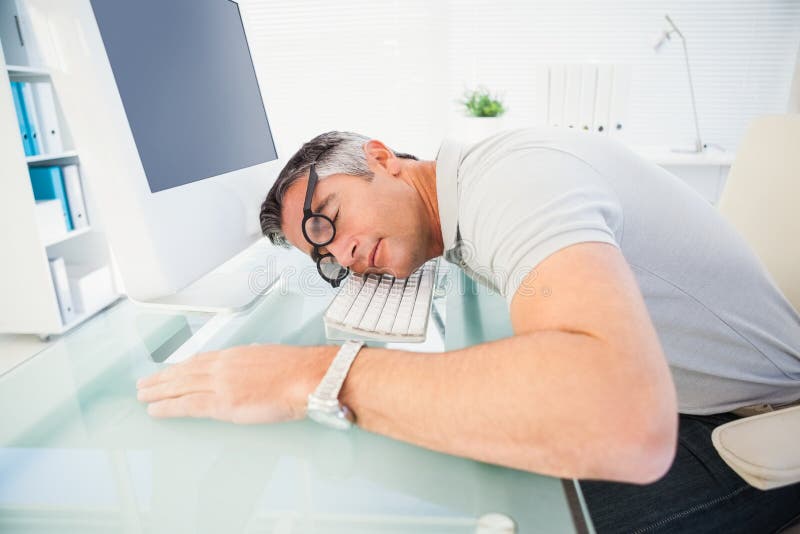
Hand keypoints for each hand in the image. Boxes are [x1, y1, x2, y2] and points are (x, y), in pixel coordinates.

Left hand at [136, 344, 335, 423]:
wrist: (308, 377)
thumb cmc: (299, 372)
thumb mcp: (270, 359)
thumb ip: (253, 365)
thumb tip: (248, 372)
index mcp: (236, 355)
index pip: (201, 361)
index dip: (182, 367)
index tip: (170, 371)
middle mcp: (223, 366)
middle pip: (184, 372)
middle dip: (162, 378)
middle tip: (144, 384)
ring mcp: (221, 384)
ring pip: (180, 387)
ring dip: (158, 391)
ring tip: (143, 396)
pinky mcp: (223, 403)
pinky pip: (187, 405)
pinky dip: (168, 407)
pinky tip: (155, 410)